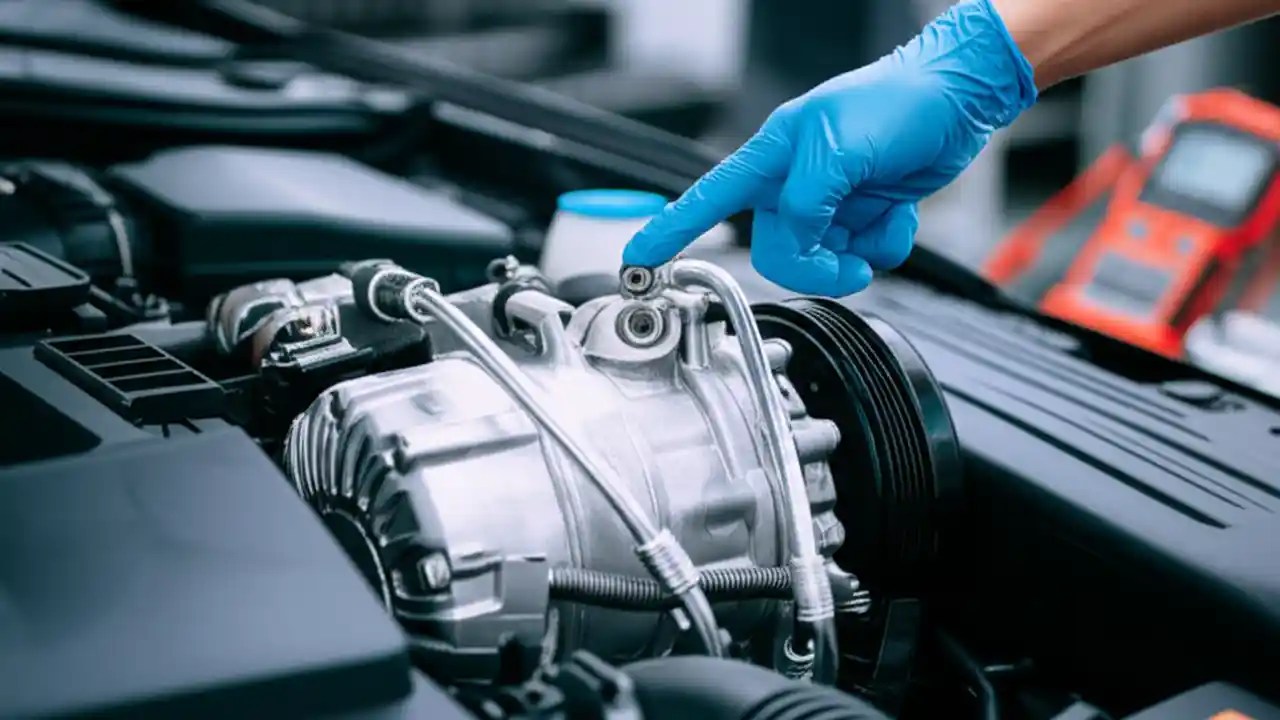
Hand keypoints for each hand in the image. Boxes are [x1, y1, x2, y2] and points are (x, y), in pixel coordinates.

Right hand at [623, 0, 1036, 295]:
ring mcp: (828, 200)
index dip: (672, 231)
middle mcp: (794, 180)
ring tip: (880, 221)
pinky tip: (896, 214)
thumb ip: (806, 200)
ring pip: (819, 257)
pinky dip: (882, 243)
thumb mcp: (840, 149)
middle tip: (847, 263)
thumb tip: (797, 238)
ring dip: (855, 252)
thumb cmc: (898, 103)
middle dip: (814, 264)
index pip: (709, 198)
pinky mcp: (859, 214)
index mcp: (774, 154)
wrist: (960, 100)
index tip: (640, 262)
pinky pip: (858, 253)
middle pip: (777, 249)